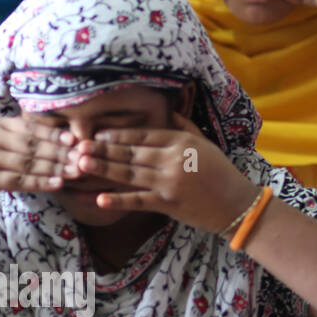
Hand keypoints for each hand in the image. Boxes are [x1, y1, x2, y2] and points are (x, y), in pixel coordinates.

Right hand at [0, 117, 81, 193]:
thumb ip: (17, 135)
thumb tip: (60, 138)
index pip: (28, 128)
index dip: (52, 134)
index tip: (73, 139)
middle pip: (31, 145)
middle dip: (58, 151)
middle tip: (81, 157)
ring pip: (27, 163)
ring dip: (54, 167)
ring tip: (76, 171)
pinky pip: (17, 181)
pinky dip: (40, 182)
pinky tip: (58, 183)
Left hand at [73, 113, 260, 232]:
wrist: (237, 205)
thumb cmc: (223, 173)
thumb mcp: (207, 144)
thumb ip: (187, 127)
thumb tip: (171, 111)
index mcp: (183, 142)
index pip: (145, 135)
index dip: (119, 135)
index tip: (98, 134)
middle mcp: (174, 160)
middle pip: (132, 153)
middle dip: (104, 150)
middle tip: (79, 146)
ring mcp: (170, 183)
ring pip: (130, 174)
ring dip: (103, 168)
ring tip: (81, 163)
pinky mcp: (168, 204)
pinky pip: (139, 200)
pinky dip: (119, 200)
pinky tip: (99, 199)